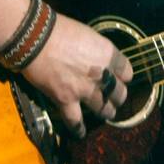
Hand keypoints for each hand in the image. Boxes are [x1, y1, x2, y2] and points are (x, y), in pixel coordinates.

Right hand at [21, 13, 132, 138]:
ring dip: (107, 112)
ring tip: (107, 114)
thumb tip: (97, 57)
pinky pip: (76, 120)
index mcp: (108, 54)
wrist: (36, 38)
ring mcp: (85, 89)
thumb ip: (97, 50)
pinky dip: (78, 129)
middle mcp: (101, 74)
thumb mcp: (88, 34)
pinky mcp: (66, 100)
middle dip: (118, 96)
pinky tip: (81, 133)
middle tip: (115, 98)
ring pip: (104, 109)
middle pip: (119, 92)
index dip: (124, 76)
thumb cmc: (60, 30)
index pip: (127, 71)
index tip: (121, 78)